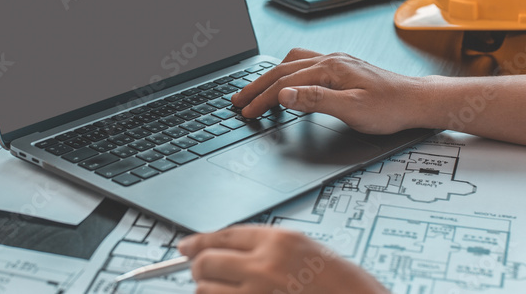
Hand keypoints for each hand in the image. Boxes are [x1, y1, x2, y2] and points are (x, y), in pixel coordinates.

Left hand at [178, 225, 388, 293]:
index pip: (222, 236)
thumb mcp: (305, 252)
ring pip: (205, 291)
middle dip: (201, 269)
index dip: (198, 242)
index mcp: (279, 242)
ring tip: (227, 292)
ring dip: (208, 292)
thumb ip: (265, 249)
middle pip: (206, 262)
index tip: (184, 247)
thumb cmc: (341, 285)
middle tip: (204, 274)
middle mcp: (265, 267)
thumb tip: (227, 252)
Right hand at [231, 48, 427, 133]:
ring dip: (271, 76)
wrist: (417, 101)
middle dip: (258, 86)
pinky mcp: (342, 68)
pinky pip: (305, 64)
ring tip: (255, 89)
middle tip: (238, 100)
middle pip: (283, 70)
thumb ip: (315, 101)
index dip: (263, 99)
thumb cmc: (390, 108)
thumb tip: (284, 95)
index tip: (246, 112)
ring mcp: (336, 62)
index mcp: (330, 68)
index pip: (285, 84)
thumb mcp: (351, 110)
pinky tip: (287, 80)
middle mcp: (331, 60)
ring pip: (292, 63)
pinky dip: (287, 72)